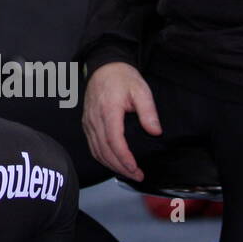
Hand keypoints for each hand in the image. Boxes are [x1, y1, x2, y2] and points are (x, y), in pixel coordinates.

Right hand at [82, 62, 161, 181]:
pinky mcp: (87, 123)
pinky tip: (113, 163)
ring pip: (96, 150)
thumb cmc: (122, 77)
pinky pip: (92, 145)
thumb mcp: (141, 90)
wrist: (104, 66)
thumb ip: (148, 111)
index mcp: (108, 110)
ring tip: (128, 173)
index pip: (113, 140)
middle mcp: (95, 118)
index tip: (135, 168)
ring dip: (111, 165)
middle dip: (120, 167)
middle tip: (137, 175)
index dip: (123, 158)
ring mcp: (88, 121)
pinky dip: (102, 157)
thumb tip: (155, 131)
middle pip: (104, 149)